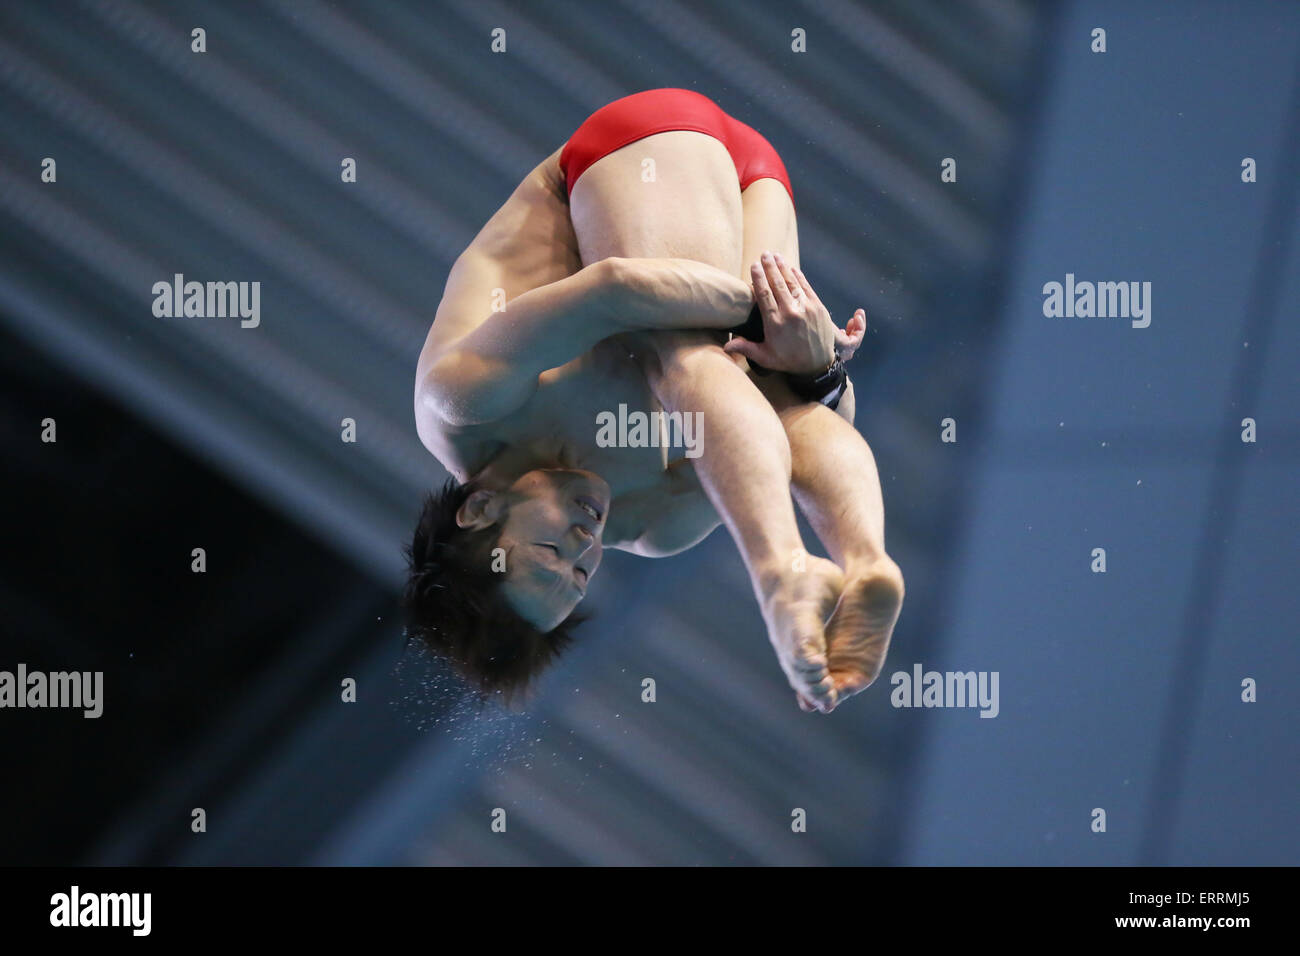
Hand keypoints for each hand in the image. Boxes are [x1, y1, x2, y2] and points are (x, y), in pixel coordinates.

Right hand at [725, 251, 864, 371]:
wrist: (818, 365)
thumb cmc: (789, 361)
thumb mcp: (766, 357)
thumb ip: (746, 348)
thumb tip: (725, 347)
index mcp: (775, 323)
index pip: (764, 295)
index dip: (758, 278)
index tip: (754, 266)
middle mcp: (790, 313)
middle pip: (777, 284)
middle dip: (770, 267)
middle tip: (764, 254)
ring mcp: (806, 308)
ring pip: (792, 282)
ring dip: (783, 267)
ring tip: (775, 256)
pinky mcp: (818, 307)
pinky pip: (806, 287)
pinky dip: (799, 276)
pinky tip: (792, 267)